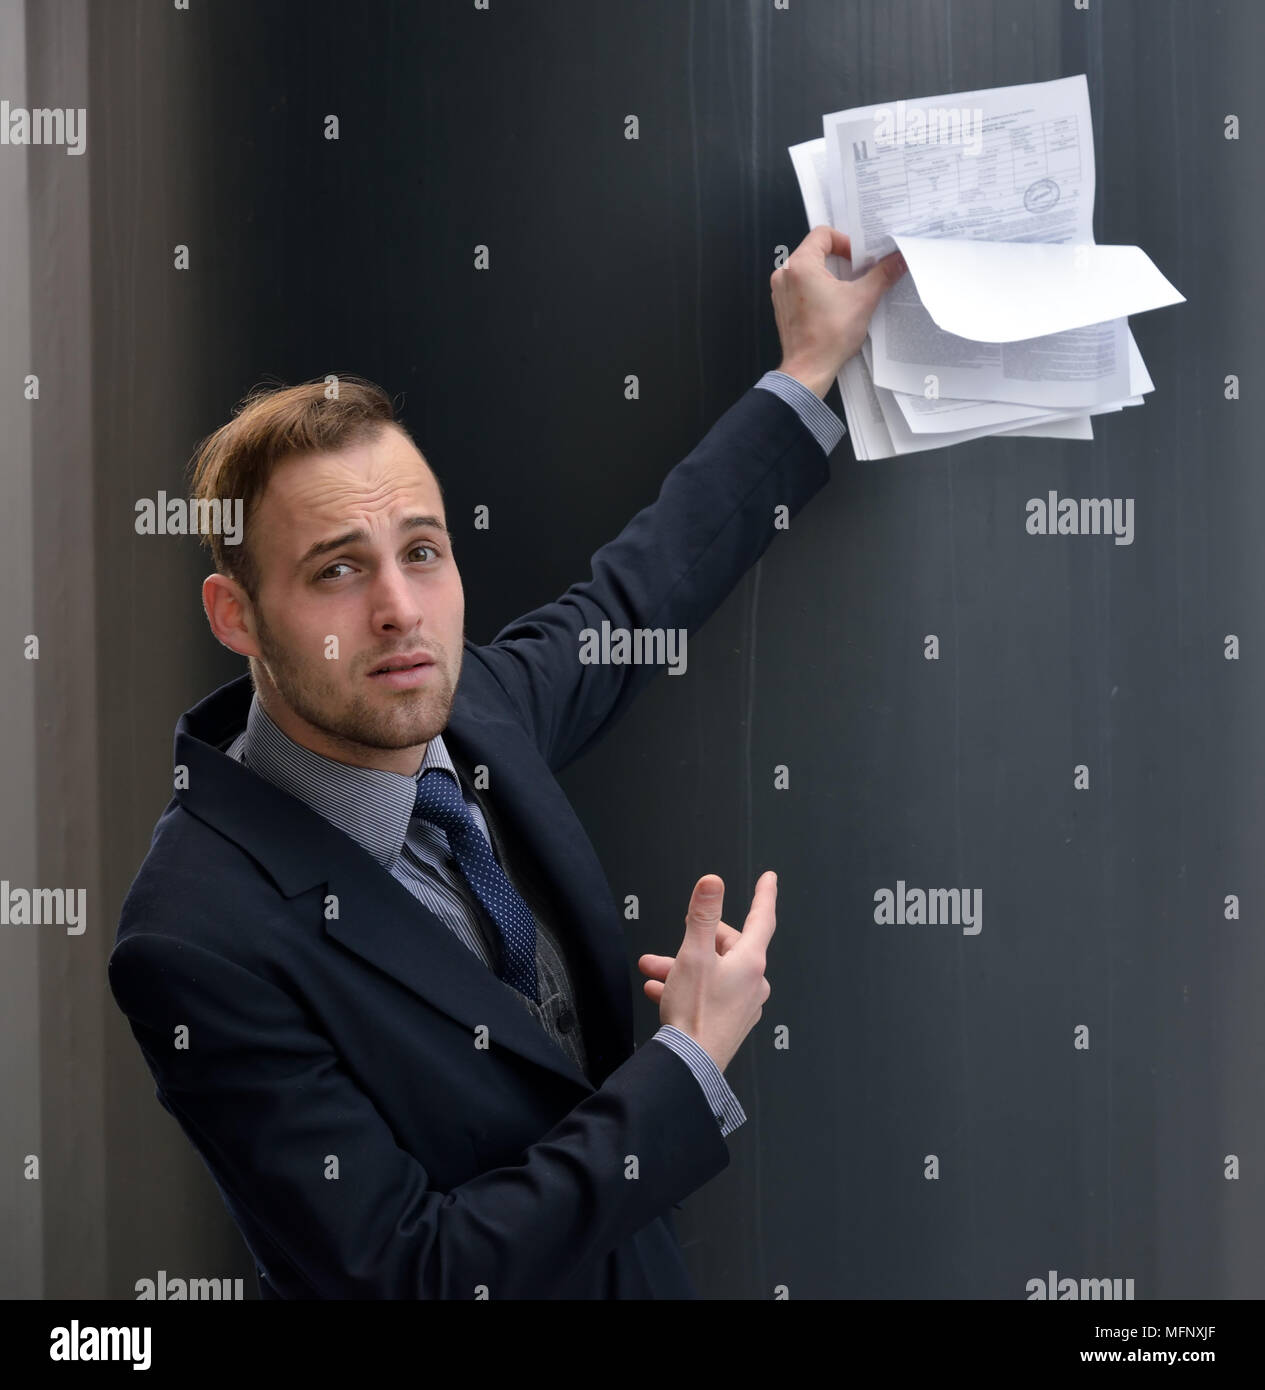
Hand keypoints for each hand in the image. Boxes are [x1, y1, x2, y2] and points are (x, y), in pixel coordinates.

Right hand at [638, 871, 776, 1073]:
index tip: (769, 879)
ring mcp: (743, 1004)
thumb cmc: (694, 1013)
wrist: (689, 1065)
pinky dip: (687, 988)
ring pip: (713, 972)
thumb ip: (703, 914)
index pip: (762, 918)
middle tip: (668, 945)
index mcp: (750, 961)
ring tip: (653, 970)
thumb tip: (712, 882)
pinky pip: (710, 994)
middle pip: (728, 947)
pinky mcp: (730, 1022)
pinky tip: (661, 991)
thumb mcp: (693, 954)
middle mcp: (753, 982)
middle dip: (695, 941)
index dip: (764, 894)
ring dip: (682, 967)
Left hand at [770, 225, 906, 398]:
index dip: (844, 241)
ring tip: (847, 289)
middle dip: (840, 259)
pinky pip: (801, 287)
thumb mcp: (863, 300)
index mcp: (800, 265)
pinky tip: (834, 304)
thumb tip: (898, 259)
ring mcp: (781, 292)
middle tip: (858, 272)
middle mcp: (785, 275)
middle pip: (815, 250)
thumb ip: (882, 274)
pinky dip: (818, 289)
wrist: (809, 370)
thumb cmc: (828, 337)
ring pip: (808, 269)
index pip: (823, 234)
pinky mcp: (783, 307)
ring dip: (829, 274)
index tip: (858, 258)